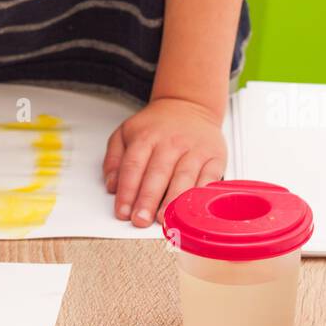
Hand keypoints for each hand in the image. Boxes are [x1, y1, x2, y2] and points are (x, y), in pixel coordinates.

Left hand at [102, 96, 226, 228]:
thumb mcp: (126, 133)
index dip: (127, 191)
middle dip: (148, 199)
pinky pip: (209, 178)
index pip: (133, 166)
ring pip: (184, 176)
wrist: (189, 106)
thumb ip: (115, 159)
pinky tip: (193, 209)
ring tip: (165, 219)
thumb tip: (111, 186)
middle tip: (140, 220)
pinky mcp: (215, 157)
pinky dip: (202, 194)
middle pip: (157, 173)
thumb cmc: (156, 126)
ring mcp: (194, 149)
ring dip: (174, 200)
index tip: (123, 212)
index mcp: (146, 137)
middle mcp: (171, 142)